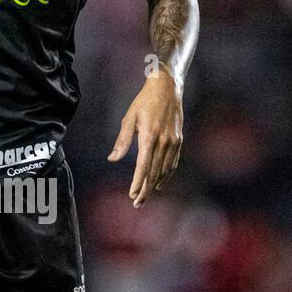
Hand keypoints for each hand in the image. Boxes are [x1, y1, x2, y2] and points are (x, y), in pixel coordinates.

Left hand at [107, 65, 182, 206]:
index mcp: (149, 136)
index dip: (138, 183)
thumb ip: (122, 140)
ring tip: (145, 196)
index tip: (132, 195)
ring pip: (164, 169)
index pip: (143, 166)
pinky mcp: (179, 140)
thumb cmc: (144, 101)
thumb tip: (113, 158)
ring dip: (154, 185)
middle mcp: (163, 141)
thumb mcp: (129, 118)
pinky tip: (159, 183)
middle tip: (137, 203)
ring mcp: (173, 141)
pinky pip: (173, 162)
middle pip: (154, 172)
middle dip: (145, 189)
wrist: (167, 87)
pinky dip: (166, 175)